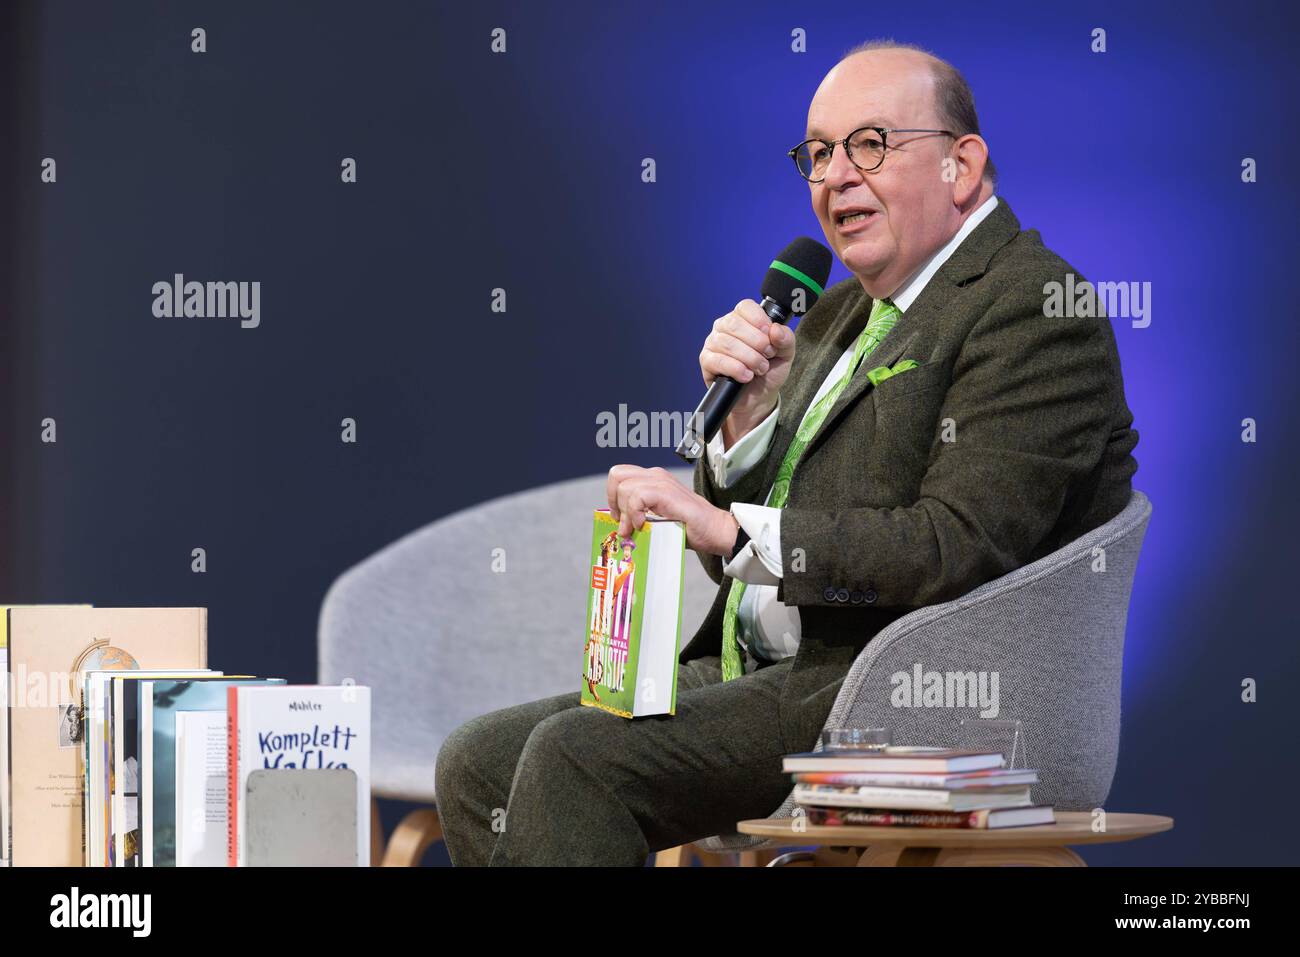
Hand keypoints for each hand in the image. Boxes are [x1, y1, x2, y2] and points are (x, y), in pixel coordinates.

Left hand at [606, 465, 737, 555]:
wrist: (715, 531)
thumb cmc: (689, 528)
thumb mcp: (657, 519)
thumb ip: (639, 516)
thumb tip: (619, 527)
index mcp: (653, 479)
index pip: (619, 475)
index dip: (612, 496)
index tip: (619, 518)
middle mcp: (656, 476)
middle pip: (617, 475)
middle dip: (614, 501)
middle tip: (624, 522)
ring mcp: (662, 482)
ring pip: (624, 486)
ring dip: (625, 513)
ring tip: (636, 528)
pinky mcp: (667, 492)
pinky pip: (637, 496)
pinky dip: (635, 513)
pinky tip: (644, 524)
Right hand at [699, 298, 796, 438]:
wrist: (758, 398)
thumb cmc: (768, 372)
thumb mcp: (785, 354)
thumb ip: (786, 339)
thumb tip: (776, 329)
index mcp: (743, 319)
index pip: (745, 307)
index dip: (759, 320)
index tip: (769, 336)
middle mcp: (725, 327)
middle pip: (734, 323)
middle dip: (756, 342)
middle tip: (767, 356)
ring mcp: (713, 343)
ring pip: (727, 343)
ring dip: (749, 358)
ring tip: (759, 369)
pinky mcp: (706, 361)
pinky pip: (717, 360)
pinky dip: (736, 369)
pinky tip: (746, 376)